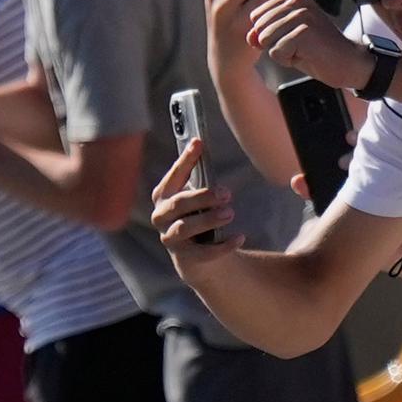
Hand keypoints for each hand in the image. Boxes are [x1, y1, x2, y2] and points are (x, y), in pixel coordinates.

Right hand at [151, 139, 245, 273]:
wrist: (195, 257)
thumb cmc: (196, 217)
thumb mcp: (196, 198)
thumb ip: (197, 177)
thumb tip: (200, 145)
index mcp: (163, 196)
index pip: (173, 176)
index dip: (185, 161)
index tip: (198, 143)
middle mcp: (161, 217)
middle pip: (179, 204)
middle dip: (202, 197)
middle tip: (226, 193)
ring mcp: (170, 238)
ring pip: (186, 228)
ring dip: (208, 220)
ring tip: (230, 213)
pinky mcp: (184, 258)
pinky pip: (203, 253)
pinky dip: (223, 246)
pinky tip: (240, 237)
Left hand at [248, 0, 377, 89]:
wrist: (346, 62)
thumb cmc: (314, 50)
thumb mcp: (284, 37)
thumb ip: (263, 33)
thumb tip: (249, 37)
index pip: (256, 16)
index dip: (269, 34)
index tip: (293, 36)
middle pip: (259, 28)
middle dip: (273, 44)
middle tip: (298, 45)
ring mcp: (301, 14)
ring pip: (265, 39)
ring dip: (280, 52)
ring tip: (302, 49)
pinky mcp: (303, 31)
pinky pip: (276, 52)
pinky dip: (287, 60)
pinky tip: (306, 55)